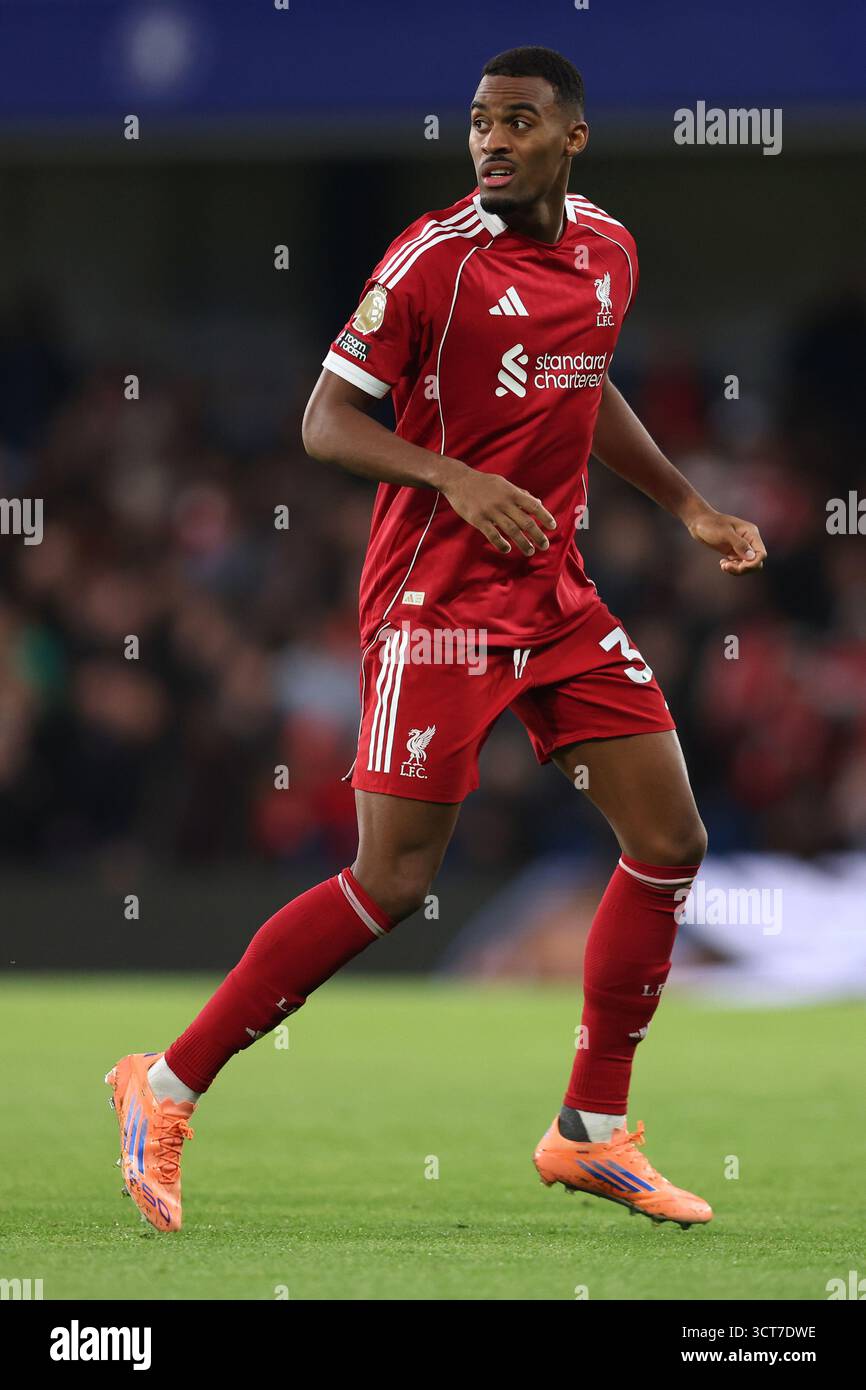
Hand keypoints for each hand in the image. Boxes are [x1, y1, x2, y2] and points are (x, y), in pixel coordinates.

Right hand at [441, 464, 556, 556]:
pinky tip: (508, 549)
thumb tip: (538, 503)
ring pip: (511, 530)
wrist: (458, 481)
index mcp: (511, 493)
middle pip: (525, 521)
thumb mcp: (504, 484)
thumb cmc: (484, 483)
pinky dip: (501, 543)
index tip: (553, 527)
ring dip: (523, 543)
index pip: (533, 506)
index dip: (545, 517)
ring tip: (530, 551)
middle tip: (544, 545)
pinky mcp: (478, 520)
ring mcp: (491, 511)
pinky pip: (492, 535)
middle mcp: (504, 502)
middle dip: (537, 535)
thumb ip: (520, 494)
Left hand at [684, 504, 766, 574]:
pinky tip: (722, 564)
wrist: (698, 522)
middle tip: (728, 567)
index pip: (761, 553)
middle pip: (756, 562)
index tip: (740, 566)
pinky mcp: (734, 552)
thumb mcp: (725, 533)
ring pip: (747, 565)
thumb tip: (751, 557)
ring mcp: (742, 547)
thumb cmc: (711, 524)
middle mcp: (749, 541)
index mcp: (751, 533)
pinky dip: (732, 567)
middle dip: (743, 568)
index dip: (753, 563)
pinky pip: (739, 565)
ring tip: (723, 566)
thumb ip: (739, 544)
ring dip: (737, 569)